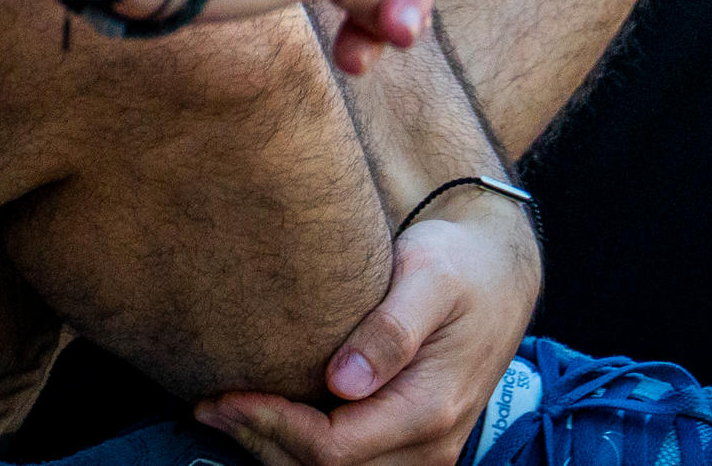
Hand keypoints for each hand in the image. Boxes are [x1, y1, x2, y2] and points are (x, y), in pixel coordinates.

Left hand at [203, 204, 540, 465]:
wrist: (501, 275)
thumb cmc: (460, 264)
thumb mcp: (429, 275)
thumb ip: (391, 329)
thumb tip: (344, 382)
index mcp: (431, 408)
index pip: (334, 448)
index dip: (273, 426)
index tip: (226, 395)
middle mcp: (430, 444)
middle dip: (261, 440)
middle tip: (210, 402)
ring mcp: (423, 451)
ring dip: (276, 450)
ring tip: (229, 412)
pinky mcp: (412, 446)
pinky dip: (302, 451)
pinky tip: (269, 419)